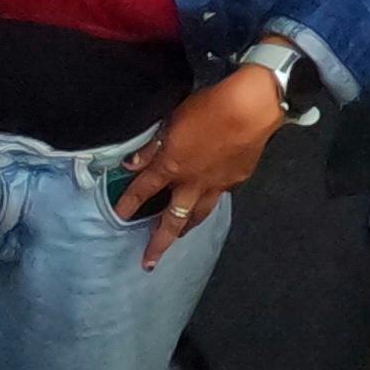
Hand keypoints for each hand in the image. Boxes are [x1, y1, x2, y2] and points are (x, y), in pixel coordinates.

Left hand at [116, 62, 286, 261]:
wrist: (251, 110)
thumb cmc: (209, 108)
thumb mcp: (173, 121)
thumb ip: (153, 146)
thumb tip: (132, 163)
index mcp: (172, 166)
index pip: (142, 190)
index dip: (128, 204)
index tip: (118, 218)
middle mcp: (192, 183)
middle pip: (172, 220)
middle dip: (159, 242)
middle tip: (150, 261)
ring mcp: (216, 185)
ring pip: (198, 215)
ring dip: (186, 229)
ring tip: (179, 238)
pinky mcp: (236, 180)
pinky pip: (219, 197)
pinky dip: (210, 202)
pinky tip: (208, 202)